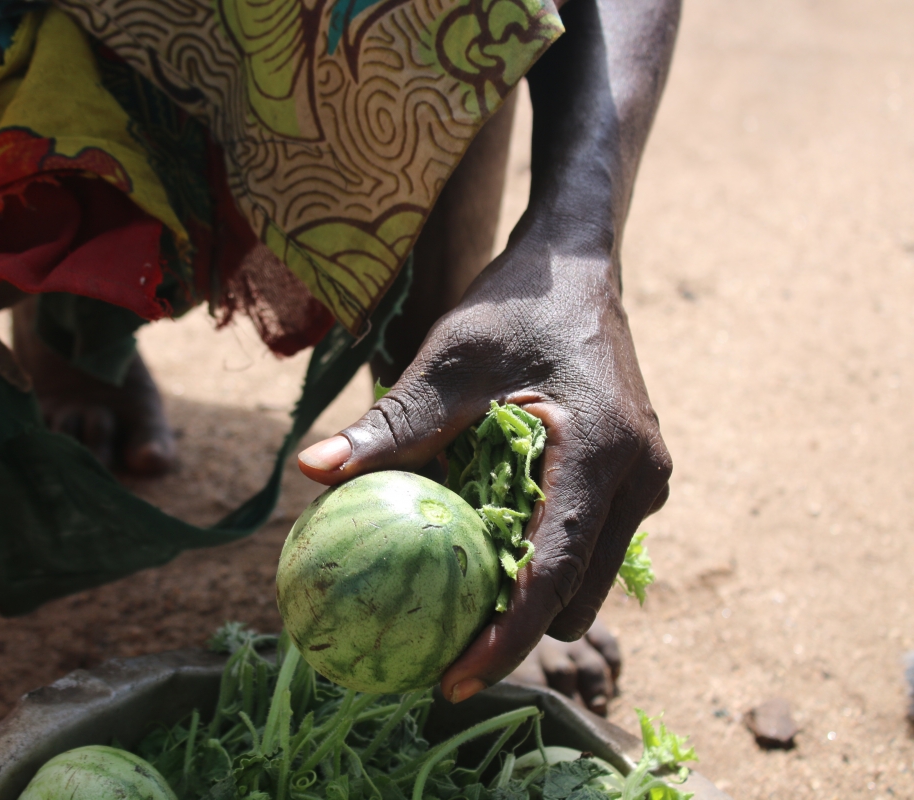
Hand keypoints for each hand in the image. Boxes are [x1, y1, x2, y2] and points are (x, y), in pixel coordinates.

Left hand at [297, 218, 670, 702]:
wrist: (577, 269)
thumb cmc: (513, 306)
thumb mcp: (449, 359)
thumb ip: (393, 424)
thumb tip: (314, 471)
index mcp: (603, 453)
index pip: (555, 571)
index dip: (508, 638)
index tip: (453, 682)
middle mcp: (640, 478)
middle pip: (577, 592)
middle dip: (517, 628)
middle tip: (441, 641)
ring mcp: (645, 481)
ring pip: (586, 575)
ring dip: (529, 592)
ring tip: (458, 592)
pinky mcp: (634, 478)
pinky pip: (587, 543)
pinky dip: (541, 556)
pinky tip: (486, 541)